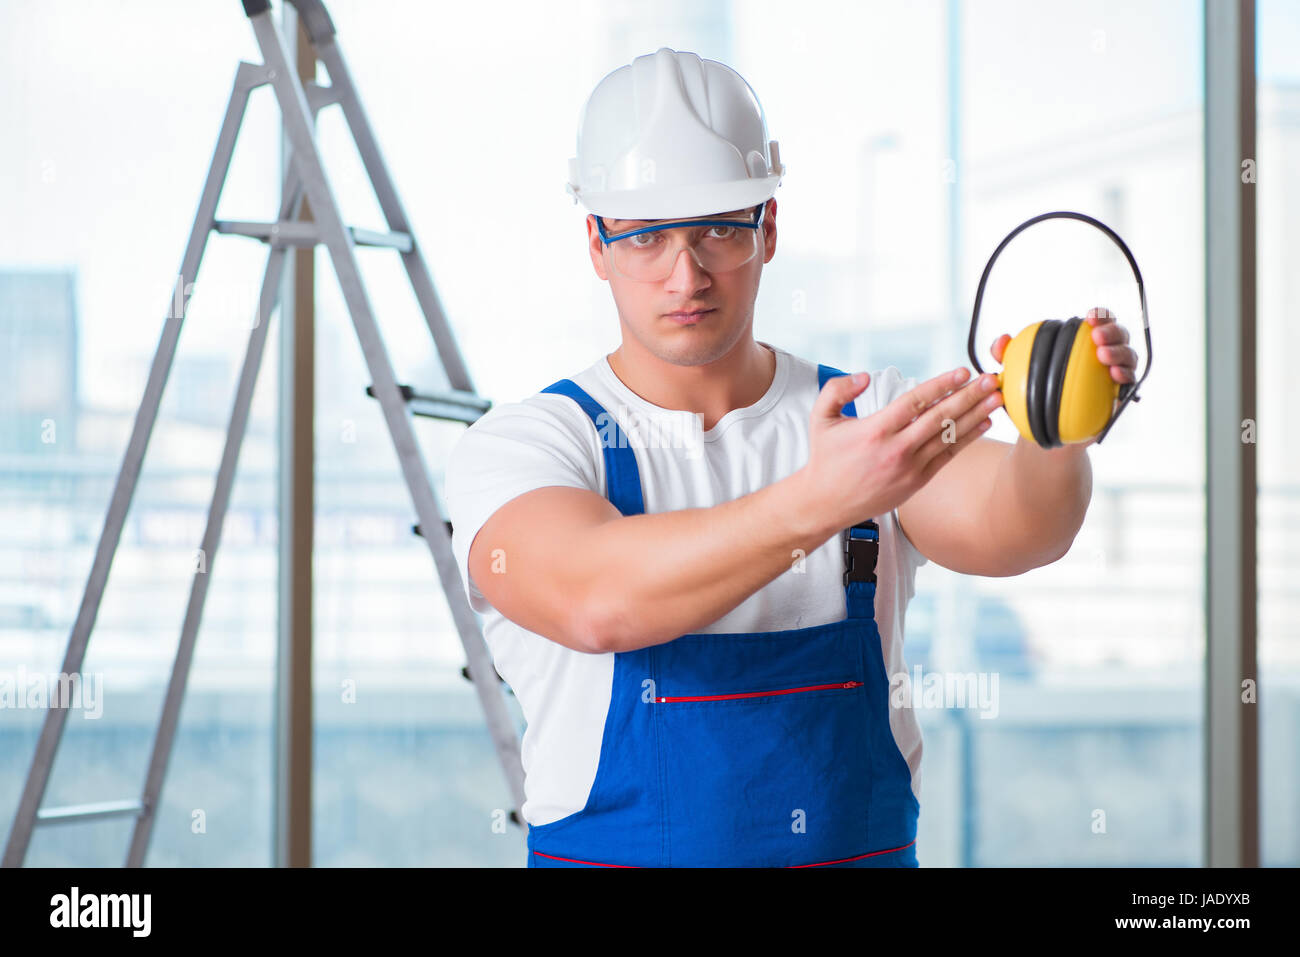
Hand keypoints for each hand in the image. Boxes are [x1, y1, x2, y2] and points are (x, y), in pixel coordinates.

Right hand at [798, 367, 1000, 531]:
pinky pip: (947, 456)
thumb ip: (838, 389)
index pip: (916, 401)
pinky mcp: (916, 482)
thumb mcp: (820, 417)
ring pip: (949, 437)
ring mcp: (909, 467)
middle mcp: (896, 449)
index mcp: (875, 429)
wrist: (826, 503)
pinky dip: (968, 439)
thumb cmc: (825, 458)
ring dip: (976, 415)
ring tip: (997, 398)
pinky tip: (984, 424)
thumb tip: (865, 376)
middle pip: (940, 417)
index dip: (942, 384)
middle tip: (991, 380)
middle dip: (969, 396)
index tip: (963, 371)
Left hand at [990, 306, 1136, 448]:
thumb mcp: (1013, 376)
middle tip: (1096, 336)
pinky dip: (1125, 376)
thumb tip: (1001, 341)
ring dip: (1120, 352)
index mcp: (1084, 344)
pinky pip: (1129, 384)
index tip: (1089, 317)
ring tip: (1104, 355)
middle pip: (1119, 335)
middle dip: (1112, 330)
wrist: (1045, 429)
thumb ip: (1006, 356)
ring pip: (1129, 356)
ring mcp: (1116, 375)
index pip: (1098, 323)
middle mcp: (1105, 356)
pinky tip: (1115, 376)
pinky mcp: (1122, 396)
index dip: (1100, 315)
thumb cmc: (1031, 395)